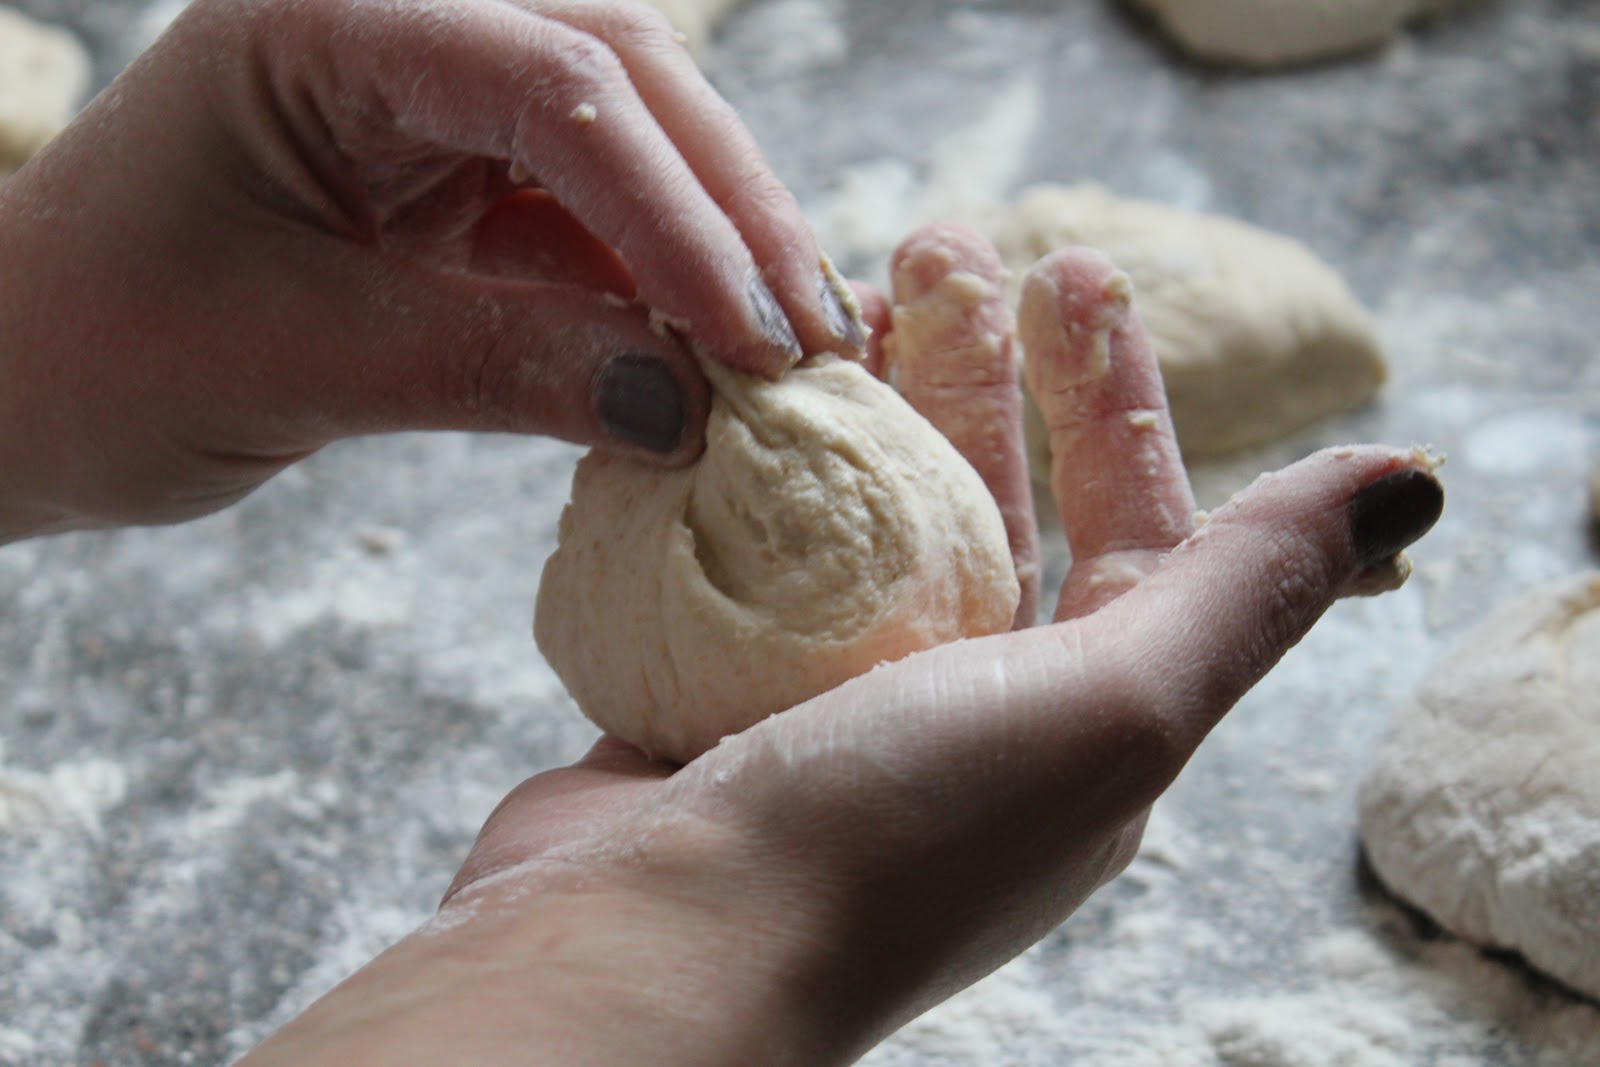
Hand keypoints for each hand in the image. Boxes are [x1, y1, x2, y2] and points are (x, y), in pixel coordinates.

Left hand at [0, 0, 862, 541]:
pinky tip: (708, 358)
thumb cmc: (97, 353)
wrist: (16, 386)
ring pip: (631, 143)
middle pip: (623, 83)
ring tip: (789, 360)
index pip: (552, 85)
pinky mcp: (460, 179)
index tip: (752, 341)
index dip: (675, 214)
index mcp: (325, 18)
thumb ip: (500, 370)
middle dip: (729, 215)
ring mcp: (434, 102)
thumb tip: (689, 410)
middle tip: (811, 343)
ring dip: (714, 250)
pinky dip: (659, 290)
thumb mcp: (298, 360)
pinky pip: (593, 219)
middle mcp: (397, 29)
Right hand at [239, 225, 1443, 1065]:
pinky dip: (742, 474)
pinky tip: (726, 395)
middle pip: (986, 501)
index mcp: (1081, 724)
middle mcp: (967, 714)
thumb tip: (1406, 484)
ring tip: (825, 292)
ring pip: (859, 516)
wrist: (653, 955)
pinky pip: (743, 555)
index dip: (1113, 400)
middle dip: (973, 368)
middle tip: (939, 243)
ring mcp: (834, 704)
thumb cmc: (893, 842)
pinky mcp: (718, 694)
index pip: (1129, 529)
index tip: (1074, 277)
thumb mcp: (1115, 707)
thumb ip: (1245, 591)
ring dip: (856, 403)